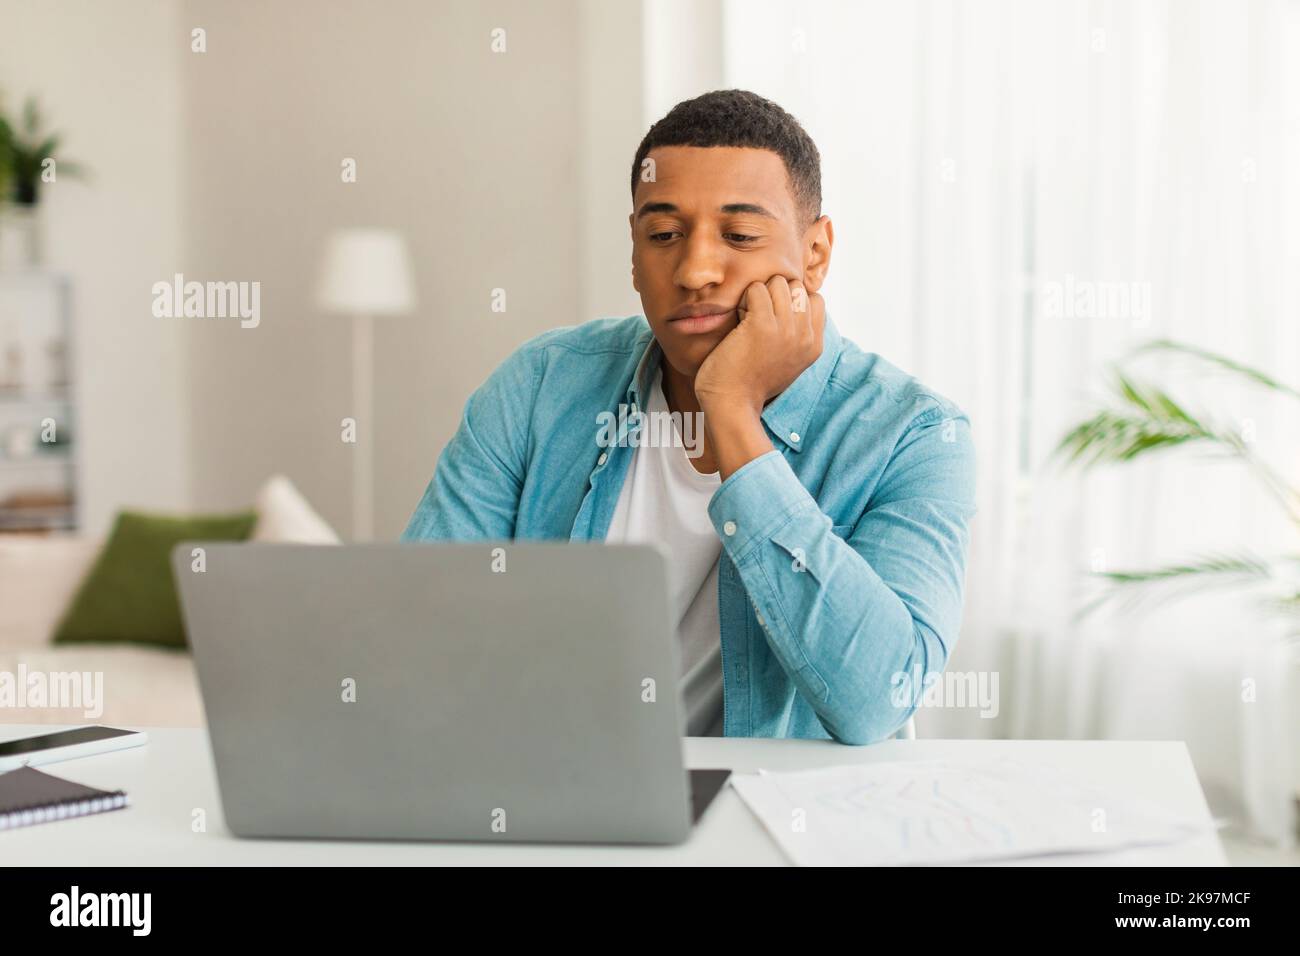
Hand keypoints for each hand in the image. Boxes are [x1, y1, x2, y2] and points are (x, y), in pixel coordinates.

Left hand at [694, 276, 824, 417]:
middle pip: (796, 286)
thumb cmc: (752, 383)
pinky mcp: (763, 325)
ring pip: (778, 282)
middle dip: (775, 294)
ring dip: (759, 294)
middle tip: (758, 316)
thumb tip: (796, 304)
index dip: (792, 301)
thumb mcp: (788, 362)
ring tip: (748, 317)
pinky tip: (739, 320)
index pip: (815, 299)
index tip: (775, 319)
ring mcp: (786, 330)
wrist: (732, 404)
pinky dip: (744, 298)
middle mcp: (805, 336)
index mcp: (814, 345)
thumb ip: (798, 336)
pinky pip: (756, 289)